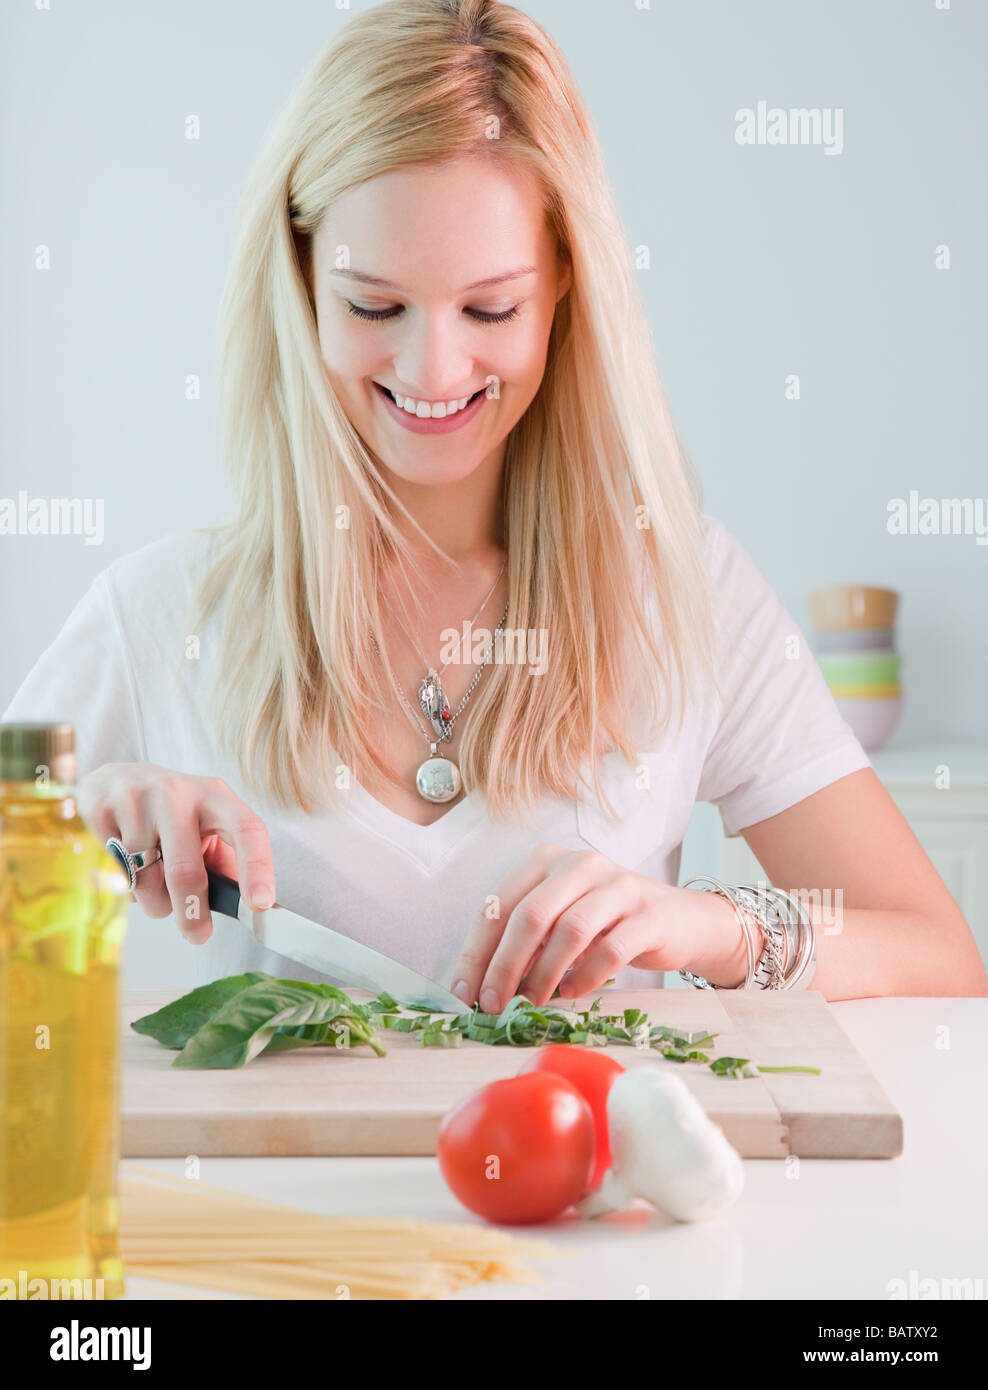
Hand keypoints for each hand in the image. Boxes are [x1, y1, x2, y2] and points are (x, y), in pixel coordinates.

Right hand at [76, 763, 274, 943]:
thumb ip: (225, 862)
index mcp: (216, 795)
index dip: (257, 867)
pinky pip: (118, 872)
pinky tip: (132, 868)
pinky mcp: (102, 808)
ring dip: (156, 903)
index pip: (247, 828)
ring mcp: (137, 798)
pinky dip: (129, 888)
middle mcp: (178, 792)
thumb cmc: (174, 814)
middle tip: (197, 935)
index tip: (259, 905)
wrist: (116, 778)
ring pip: (146, 880)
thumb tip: (247, 907)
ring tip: (159, 893)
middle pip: (186, 869)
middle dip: (193, 913)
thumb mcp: (206, 826)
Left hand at [449, 842, 746, 1011]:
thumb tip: (480, 986)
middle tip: (494, 1005)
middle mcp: (580, 864)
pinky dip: (586, 976)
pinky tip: (574, 993)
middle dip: (505, 965)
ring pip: (569, 930)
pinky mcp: (648, 914)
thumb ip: (524, 940)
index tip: (463, 994)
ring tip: (533, 1003)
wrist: (679, 920)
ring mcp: (618, 886)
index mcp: (547, 860)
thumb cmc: (606, 924)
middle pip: (530, 915)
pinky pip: (611, 948)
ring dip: (544, 974)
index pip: (498, 904)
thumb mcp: (559, 921)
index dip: (476, 952)